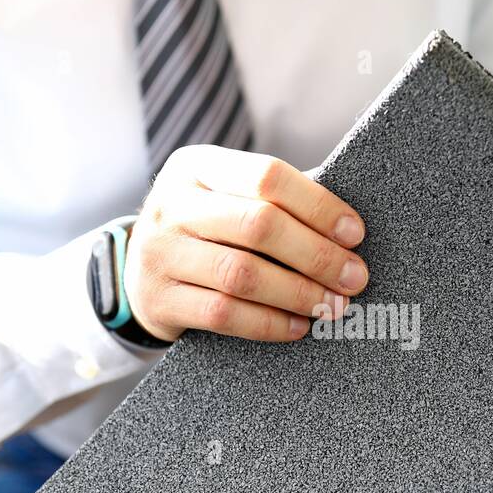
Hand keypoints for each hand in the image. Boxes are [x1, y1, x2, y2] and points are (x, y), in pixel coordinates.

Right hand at [125, 145, 367, 341]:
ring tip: (333, 305)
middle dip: (317, 255)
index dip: (318, 206)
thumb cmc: (206, 231)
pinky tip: (297, 326)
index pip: (267, 176)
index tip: (354, 233)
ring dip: (299, 293)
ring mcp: (160, 252)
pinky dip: (269, 323)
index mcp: (197, 166)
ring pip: (242, 274)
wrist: (138, 274)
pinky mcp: (160, 299)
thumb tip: (347, 228)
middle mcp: (173, 203)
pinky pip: (224, 314)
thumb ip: (274, 202)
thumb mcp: (226, 198)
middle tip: (354, 278)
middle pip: (259, 225)